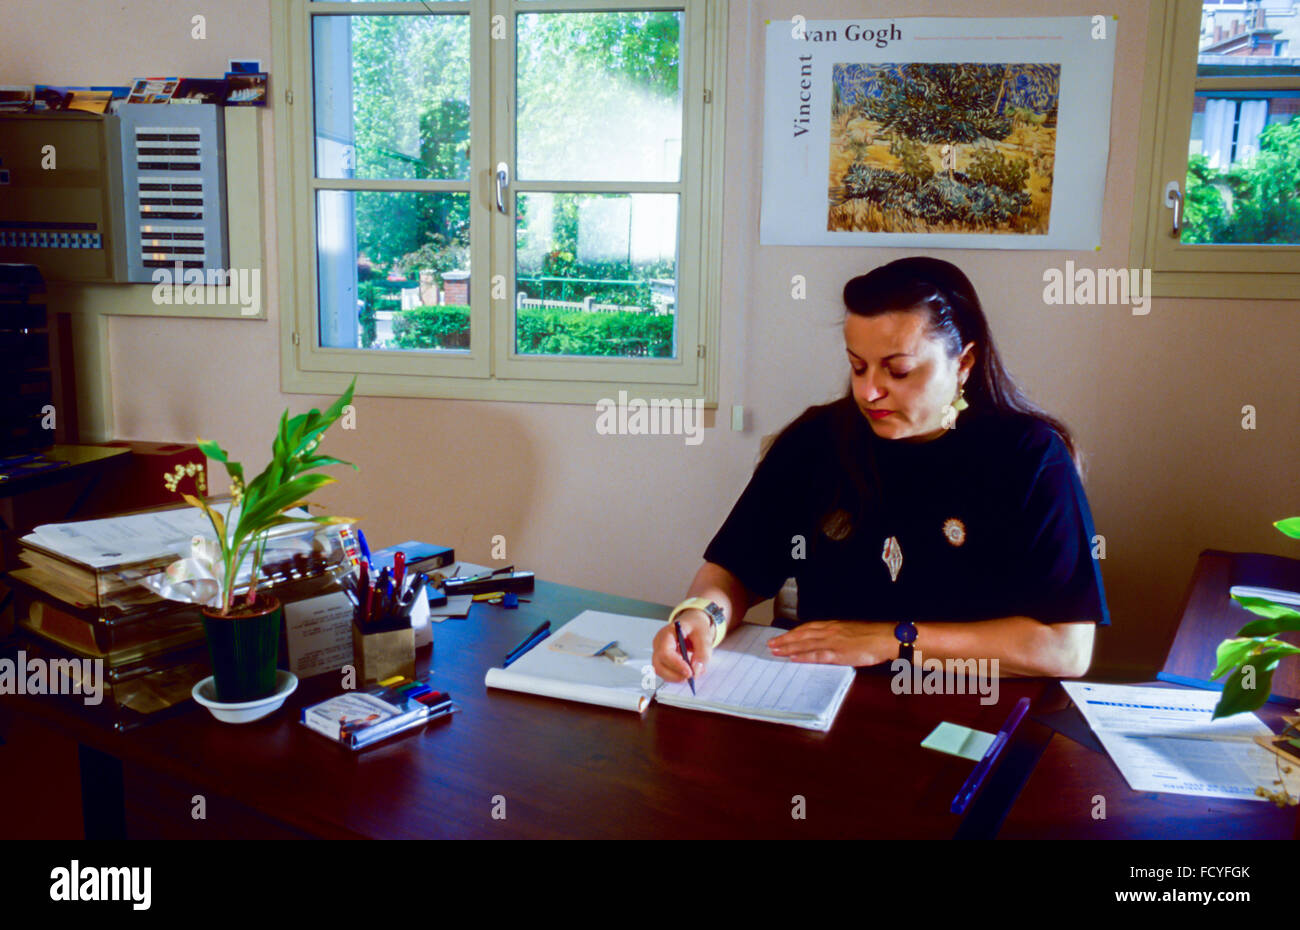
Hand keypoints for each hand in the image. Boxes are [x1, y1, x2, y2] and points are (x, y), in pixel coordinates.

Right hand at [652, 610, 714, 682]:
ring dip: (677, 677)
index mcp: (667, 633)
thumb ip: (703, 653)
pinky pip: (666, 673)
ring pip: (661, 672)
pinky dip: (677, 676)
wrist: (693, 623)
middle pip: (658, 665)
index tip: (690, 673)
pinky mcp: (662, 660)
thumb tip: (696, 670)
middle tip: (692, 677)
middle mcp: (659, 644)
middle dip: (675, 675)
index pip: (665, 652)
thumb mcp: (705, 636)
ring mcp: (658, 652)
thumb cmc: (696, 626)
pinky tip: (689, 670)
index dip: (676, 665)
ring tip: (693, 671)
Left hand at [767, 621, 895, 666]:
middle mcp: (829, 631)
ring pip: (805, 644)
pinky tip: (793, 658)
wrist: (885, 637)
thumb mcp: (851, 630)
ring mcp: (833, 642)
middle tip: (771, 644)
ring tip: (775, 651)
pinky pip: (817, 655)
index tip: (781, 636)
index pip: (807, 628)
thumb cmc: (871, 635)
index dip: (793, 633)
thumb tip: (827, 641)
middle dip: (785, 639)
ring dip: (789, 648)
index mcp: (833, 625)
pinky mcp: (838, 653)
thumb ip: (837, 635)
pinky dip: (803, 656)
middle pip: (802, 635)